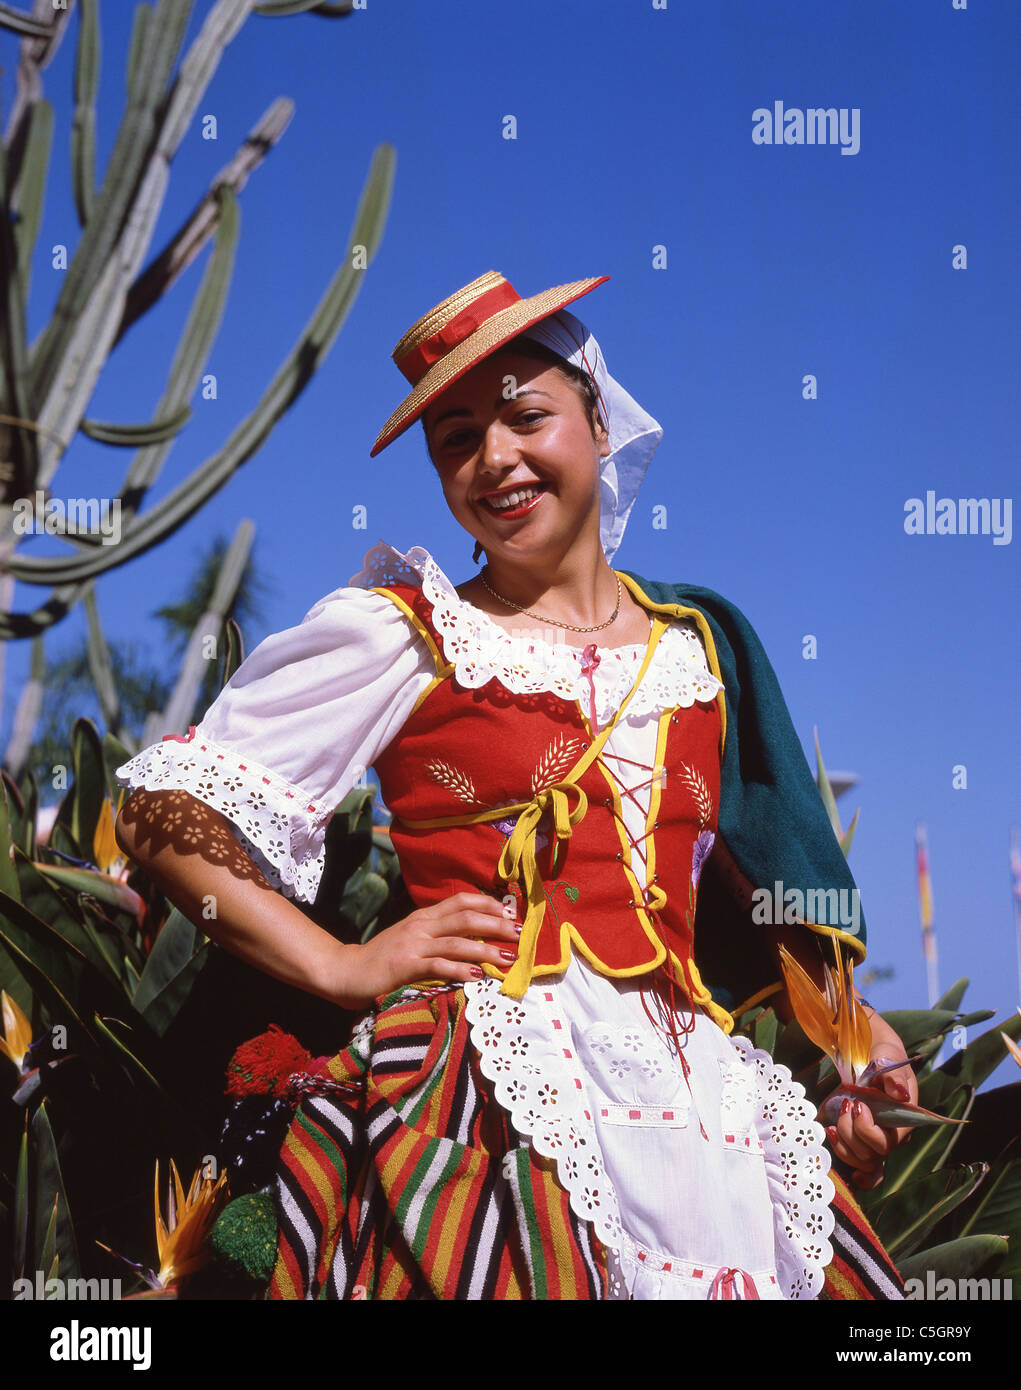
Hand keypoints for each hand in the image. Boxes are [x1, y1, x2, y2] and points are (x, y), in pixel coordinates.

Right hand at [327, 891, 521, 1009]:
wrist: (346, 971)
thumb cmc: (382, 958)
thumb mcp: (411, 938)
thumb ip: (436, 934)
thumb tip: (472, 936)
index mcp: (423, 916)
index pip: (460, 901)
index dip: (488, 905)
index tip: (511, 914)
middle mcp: (420, 925)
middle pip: (465, 917)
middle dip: (496, 925)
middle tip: (520, 934)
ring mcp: (413, 945)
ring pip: (456, 941)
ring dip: (486, 949)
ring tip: (508, 958)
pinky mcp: (406, 966)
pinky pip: (438, 965)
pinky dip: (460, 969)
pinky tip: (477, 975)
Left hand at [825, 1044, 917, 1190]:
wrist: (872, 1056)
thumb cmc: (884, 1057)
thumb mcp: (889, 1059)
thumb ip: (893, 1076)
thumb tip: (901, 1094)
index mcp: (902, 1121)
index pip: (887, 1143)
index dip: (867, 1131)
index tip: (858, 1105)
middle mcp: (889, 1135)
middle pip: (871, 1155)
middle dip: (851, 1132)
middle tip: (846, 1104)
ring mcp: (874, 1138)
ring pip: (860, 1161)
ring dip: (843, 1143)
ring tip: (835, 1122)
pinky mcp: (859, 1137)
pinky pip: (857, 1162)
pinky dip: (846, 1158)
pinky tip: (836, 1143)